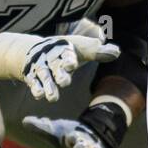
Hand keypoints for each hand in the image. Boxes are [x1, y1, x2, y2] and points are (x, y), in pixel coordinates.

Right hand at [0, 33, 119, 101]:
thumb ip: (97, 52)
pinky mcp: (31, 76)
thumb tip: (116, 52)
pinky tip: (40, 96)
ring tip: (53, 98)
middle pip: (54, 65)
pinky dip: (36, 88)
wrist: (33, 50)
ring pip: (44, 76)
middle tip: (64, 82)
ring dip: (48, 86)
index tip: (72, 65)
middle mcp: (50, 57)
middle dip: (58, 73)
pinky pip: (33, 82)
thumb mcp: (81, 49)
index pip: (66, 53)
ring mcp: (39, 67)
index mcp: (63, 49)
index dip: (68, 59)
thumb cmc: (65, 51)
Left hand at [21, 115, 113, 147]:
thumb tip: (24, 121)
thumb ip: (41, 128)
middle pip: (86, 147)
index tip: (71, 136)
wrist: (91, 135)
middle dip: (84, 147)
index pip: (74, 136)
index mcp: (74, 137)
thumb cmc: (69, 135)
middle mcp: (86, 146)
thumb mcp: (54, 131)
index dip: (73, 136)